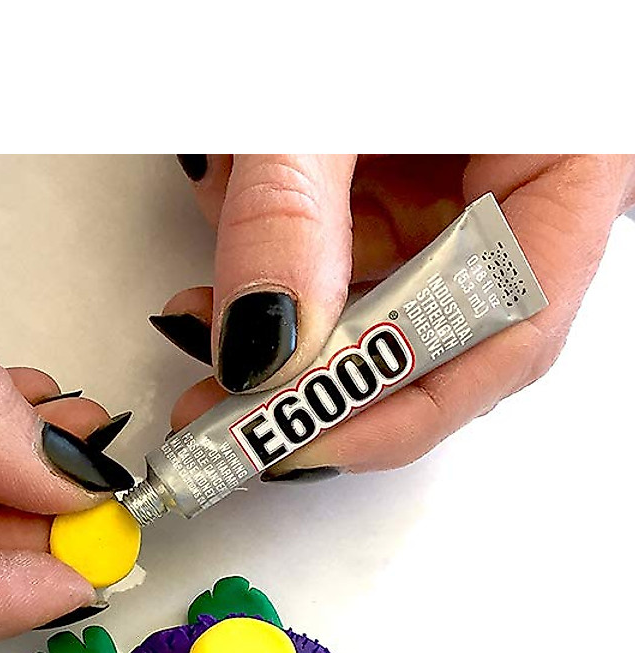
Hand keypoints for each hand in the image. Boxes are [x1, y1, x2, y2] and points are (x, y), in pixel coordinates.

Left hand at [154, 155, 634, 474]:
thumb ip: (293, 213)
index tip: (287, 443)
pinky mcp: (406, 181)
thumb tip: (262, 352)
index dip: (391, 407)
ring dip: (286, 328)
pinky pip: (349, 261)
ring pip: (383, 310)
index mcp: (576, 153)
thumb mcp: (322, 82)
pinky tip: (222, 273)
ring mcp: (467, 189)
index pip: (504, 333)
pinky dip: (280, 274)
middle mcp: (532, 187)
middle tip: (221, 420)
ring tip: (204, 319)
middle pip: (442, 342)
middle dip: (319, 379)